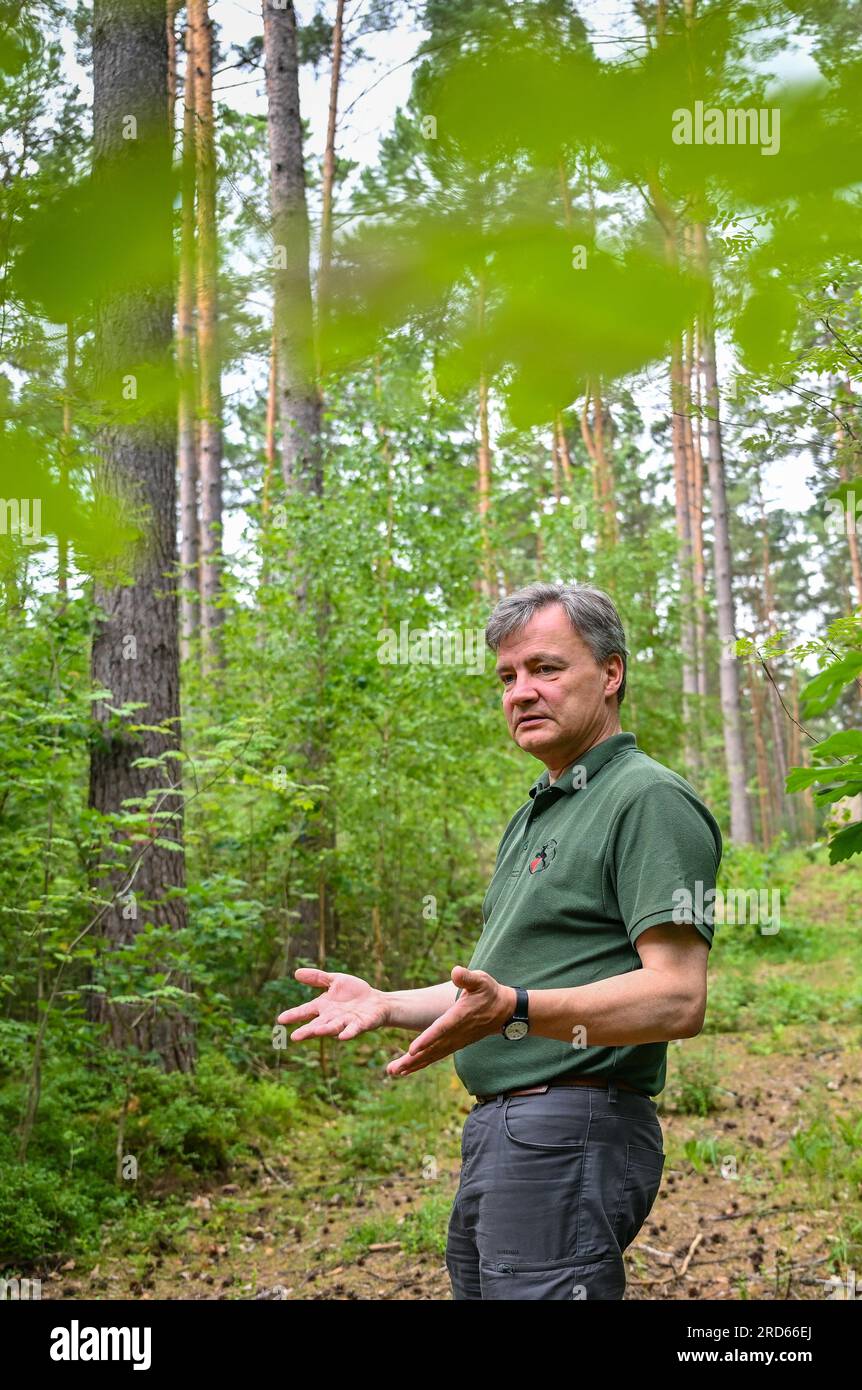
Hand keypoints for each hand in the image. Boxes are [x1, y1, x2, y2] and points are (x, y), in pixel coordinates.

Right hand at [277, 968, 389, 1041]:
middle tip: (294, 1037)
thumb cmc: (354, 992)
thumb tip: (296, 973)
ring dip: (324, 1030)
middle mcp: (332, 1017)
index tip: (280, 1019)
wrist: (376, 1001)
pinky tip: (342, 1036)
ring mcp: (346, 1021)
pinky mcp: (360, 1024)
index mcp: (323, 1007)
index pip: (306, 1011)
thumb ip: (317, 978)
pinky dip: (348, 1033)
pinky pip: (353, 1029)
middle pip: (317, 1025)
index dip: (294, 1015)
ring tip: (315, 1033)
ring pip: (333, 1027)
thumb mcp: (335, 981)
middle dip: (307, 1031)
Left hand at [385, 967, 514, 1077]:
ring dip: (413, 1065)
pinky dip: (422, 1063)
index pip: (441, 1029)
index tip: (412, 1049)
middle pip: (432, 1049)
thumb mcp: (481, 980)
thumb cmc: (490, 992)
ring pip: (432, 1056)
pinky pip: (436, 1056)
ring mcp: (456, 1041)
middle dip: (412, 1059)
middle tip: (393, 1069)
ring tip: (393, 1071)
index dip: (426, 1039)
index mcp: (460, 1016)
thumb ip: (467, 977)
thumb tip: (455, 971)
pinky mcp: (455, 1045)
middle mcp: (456, 1033)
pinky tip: (407, 1069)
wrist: (504, 1011)